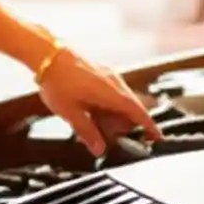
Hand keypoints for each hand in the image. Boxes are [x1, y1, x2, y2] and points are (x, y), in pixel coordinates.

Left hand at [35, 46, 162, 156]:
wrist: (46, 54)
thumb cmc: (58, 81)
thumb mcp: (71, 113)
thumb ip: (87, 132)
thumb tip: (99, 149)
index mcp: (112, 93)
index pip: (138, 113)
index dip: (149, 127)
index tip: (157, 138)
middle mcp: (115, 82)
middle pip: (130, 108)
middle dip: (122, 125)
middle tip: (107, 135)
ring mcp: (108, 75)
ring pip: (120, 100)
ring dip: (112, 115)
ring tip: (92, 121)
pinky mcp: (100, 72)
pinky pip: (111, 92)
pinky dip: (107, 104)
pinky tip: (89, 109)